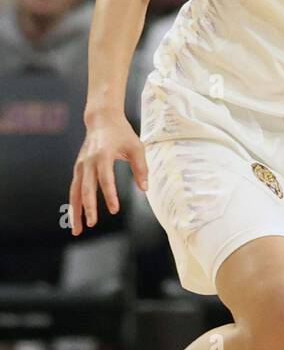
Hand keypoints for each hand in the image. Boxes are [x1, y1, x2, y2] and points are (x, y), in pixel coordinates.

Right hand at [69, 114, 148, 235]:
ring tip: (77, 230)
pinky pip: (74, 189)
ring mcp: (81, 165)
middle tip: (92, 224)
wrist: (102, 119)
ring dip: (75, 211)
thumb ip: (141, 168)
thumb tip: (144, 189)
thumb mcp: (137, 147)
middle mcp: (88, 161)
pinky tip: (76, 217)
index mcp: (103, 155)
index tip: (114, 210)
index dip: (109, 195)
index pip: (105, 179)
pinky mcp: (78, 168)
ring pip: (75, 191)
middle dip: (88, 208)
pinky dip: (74, 204)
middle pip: (86, 188)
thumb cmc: (122, 134)